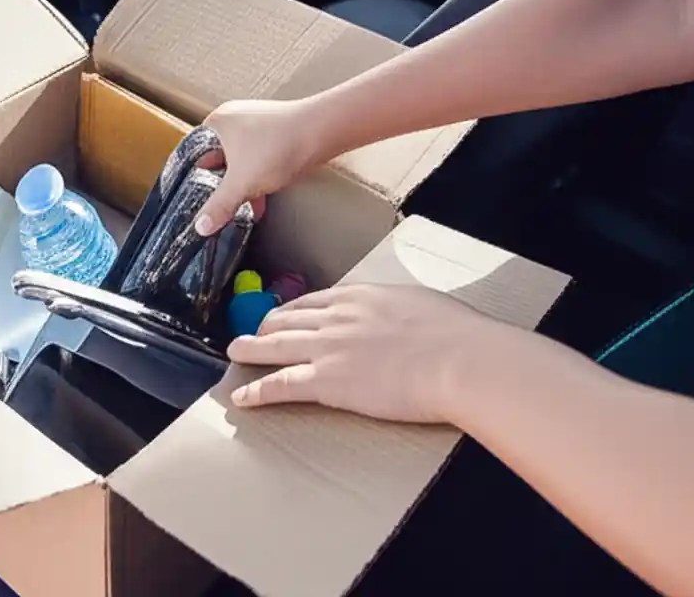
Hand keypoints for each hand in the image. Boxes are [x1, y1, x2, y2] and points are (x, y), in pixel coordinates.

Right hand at [193, 99, 321, 235]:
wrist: (323, 130)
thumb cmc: (277, 148)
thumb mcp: (241, 183)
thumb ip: (219, 206)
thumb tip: (199, 228)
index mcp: (216, 124)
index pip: (194, 156)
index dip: (192, 181)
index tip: (194, 203)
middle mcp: (232, 120)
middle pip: (217, 161)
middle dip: (220, 187)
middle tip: (218, 209)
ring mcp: (255, 125)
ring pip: (239, 162)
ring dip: (240, 186)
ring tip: (240, 209)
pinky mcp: (275, 133)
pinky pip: (257, 160)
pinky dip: (257, 179)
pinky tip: (260, 202)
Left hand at [227, 283, 527, 423]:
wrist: (459, 359)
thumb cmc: (455, 334)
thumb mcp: (421, 304)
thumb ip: (398, 309)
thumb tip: (402, 316)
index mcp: (361, 295)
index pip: (315, 301)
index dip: (294, 310)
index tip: (284, 315)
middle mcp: (337, 316)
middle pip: (287, 318)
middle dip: (265, 326)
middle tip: (253, 333)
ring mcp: (328, 347)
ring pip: (274, 346)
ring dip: (249, 350)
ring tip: (234, 354)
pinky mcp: (327, 380)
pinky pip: (280, 385)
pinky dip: (257, 391)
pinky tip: (242, 398)